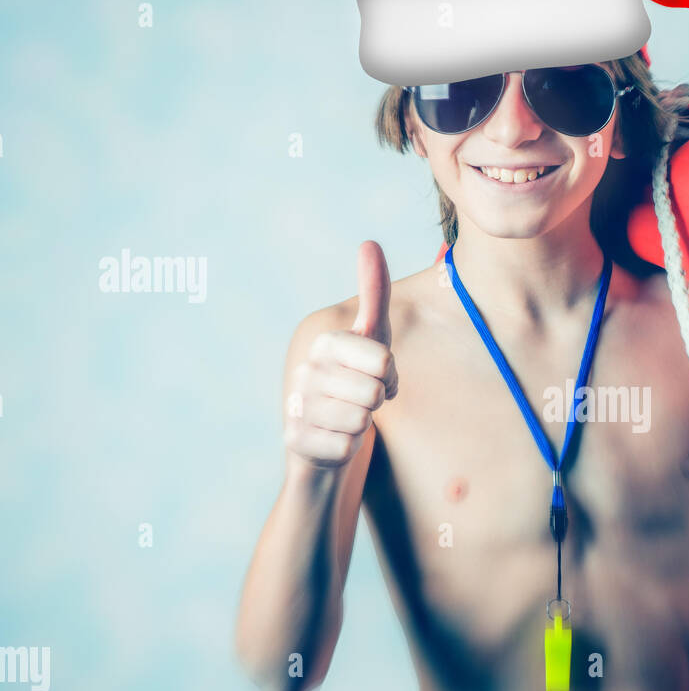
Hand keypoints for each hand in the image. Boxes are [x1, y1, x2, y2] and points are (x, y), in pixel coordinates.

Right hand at [284, 241, 398, 468]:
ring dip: (362, 427)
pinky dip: (347, 449)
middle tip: (363, 400)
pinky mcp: (295, 441)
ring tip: (348, 418)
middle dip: (377, 402)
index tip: (378, 376)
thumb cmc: (356, 381)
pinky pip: (345, 448)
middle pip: (374, 392)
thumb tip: (369, 242)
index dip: (390, 375)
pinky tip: (334, 440)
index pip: (384, 360)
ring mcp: (297, 406)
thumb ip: (374, 292)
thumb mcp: (373, 338)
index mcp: (326, 343)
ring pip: (360, 422)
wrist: (327, 435)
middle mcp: (305, 371)